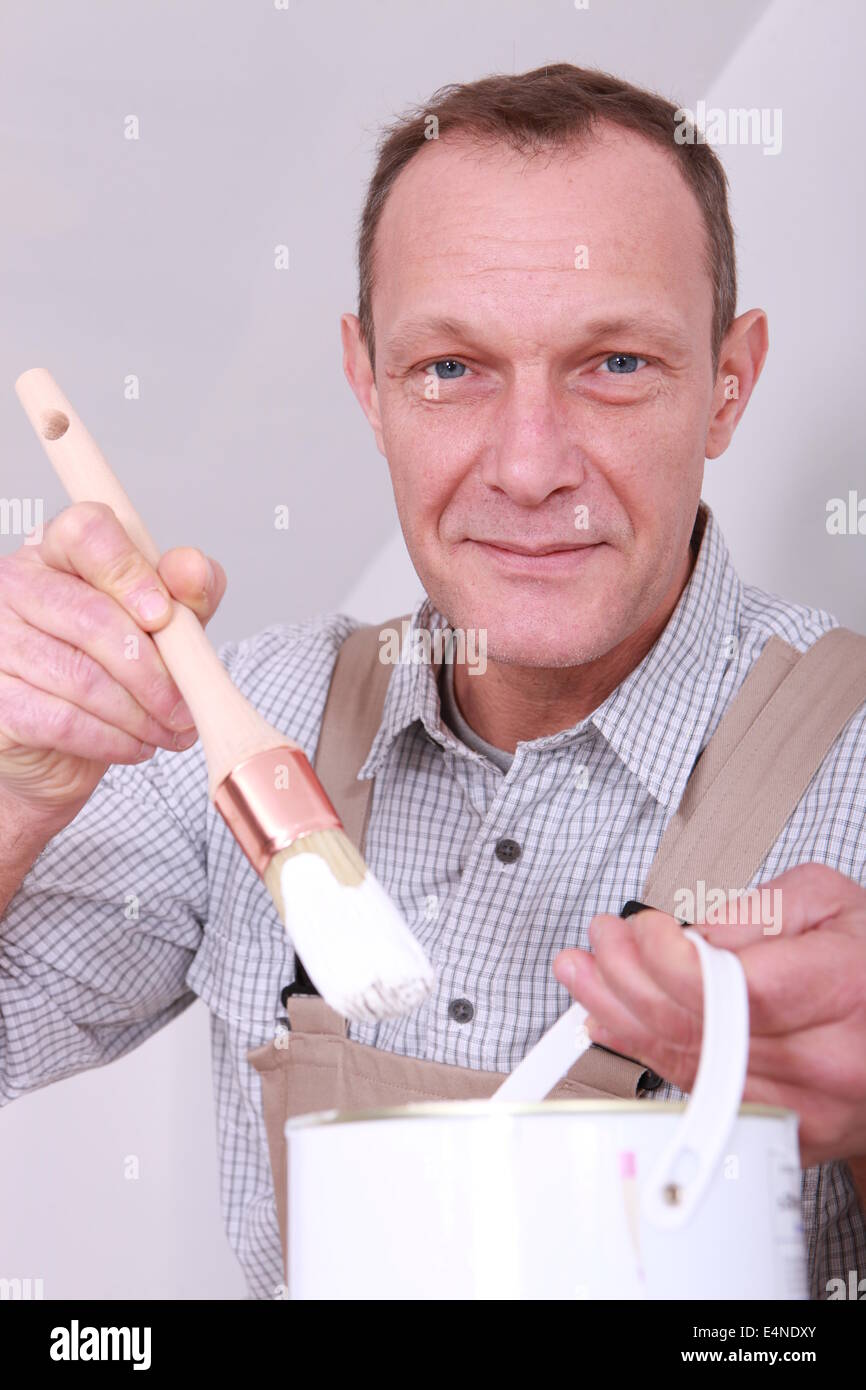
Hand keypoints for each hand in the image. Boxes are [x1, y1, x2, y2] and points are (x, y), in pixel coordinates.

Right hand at [0, 501, 225, 821]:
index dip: (130, 572)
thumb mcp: (163, 625)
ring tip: (170, 730)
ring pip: (81, 676)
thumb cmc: (111, 670)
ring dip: (140, 713)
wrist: (59, 747)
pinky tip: (136, 745)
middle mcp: (15, 585)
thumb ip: (186, 593)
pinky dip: (113, 740)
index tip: (165, 615)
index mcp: (57, 551)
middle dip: (153, 670)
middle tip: (185, 704)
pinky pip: (63, 721)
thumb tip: (192, 569)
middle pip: (90, 616)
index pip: (86, 532)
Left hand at [553, 863, 865, 1167]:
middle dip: (627, 976)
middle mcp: (825, 1061)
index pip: (733, 987)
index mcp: (843, 991)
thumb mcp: (832, 902)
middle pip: (696, 1027)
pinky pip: (695, 1090)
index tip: (642, 928)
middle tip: (601, 941)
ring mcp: (803, 1107)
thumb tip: (698, 936)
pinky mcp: (781, 1131)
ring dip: (622, 1014)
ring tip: (589, 974)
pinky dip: (646, 1049)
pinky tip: (616, 1019)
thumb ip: (763, 908)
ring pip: (685, 1062)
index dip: (669, 958)